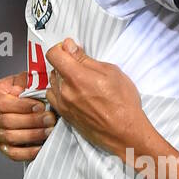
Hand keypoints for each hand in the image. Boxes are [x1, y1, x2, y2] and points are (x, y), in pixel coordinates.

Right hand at [0, 71, 56, 162]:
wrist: (25, 103)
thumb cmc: (25, 90)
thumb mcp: (25, 80)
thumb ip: (29, 82)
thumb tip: (38, 87)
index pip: (2, 103)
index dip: (22, 106)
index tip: (40, 106)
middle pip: (6, 121)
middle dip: (31, 121)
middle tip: (50, 118)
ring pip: (10, 137)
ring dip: (32, 135)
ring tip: (49, 130)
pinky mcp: (1, 147)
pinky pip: (13, 153)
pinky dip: (28, 152)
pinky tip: (41, 146)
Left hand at [45, 39, 146, 157]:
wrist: (125, 132)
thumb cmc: (123, 103)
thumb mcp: (111, 72)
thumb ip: (85, 59)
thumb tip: (70, 47)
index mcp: (76, 77)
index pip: (53, 54)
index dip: (61, 48)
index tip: (70, 50)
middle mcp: (65, 91)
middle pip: (53, 67)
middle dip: (65, 63)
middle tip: (82, 67)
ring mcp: (63, 104)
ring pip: (53, 83)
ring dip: (62, 78)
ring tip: (79, 82)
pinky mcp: (65, 115)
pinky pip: (54, 98)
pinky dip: (60, 92)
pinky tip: (74, 93)